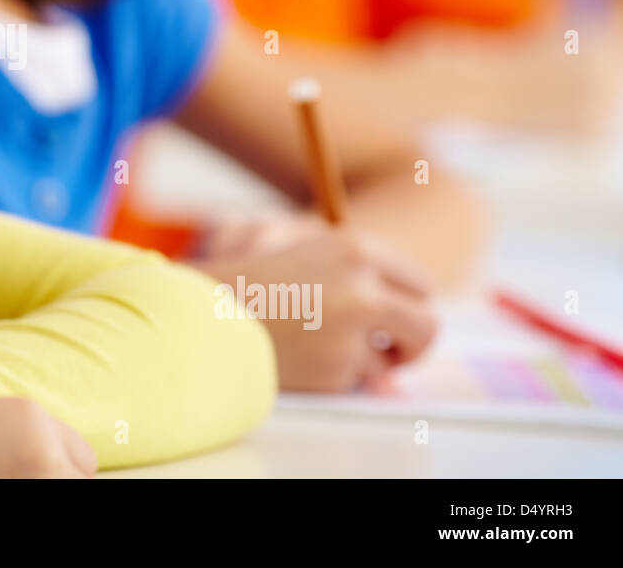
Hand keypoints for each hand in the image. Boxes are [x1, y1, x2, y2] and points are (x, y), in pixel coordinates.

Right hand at [196, 220, 437, 392]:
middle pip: (427, 325)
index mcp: (357, 250)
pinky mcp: (335, 368)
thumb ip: (359, 289)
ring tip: (313, 346)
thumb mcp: (307, 262)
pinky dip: (327, 374)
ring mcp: (352, 332)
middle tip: (395, 354)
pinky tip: (293, 355)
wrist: (200, 311)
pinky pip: (348, 379)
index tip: (396, 320)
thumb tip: (396, 346)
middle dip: (415, 346)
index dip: (408, 306)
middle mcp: (363, 289)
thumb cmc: (250, 284)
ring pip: (387, 361)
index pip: (418, 285)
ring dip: (361, 362)